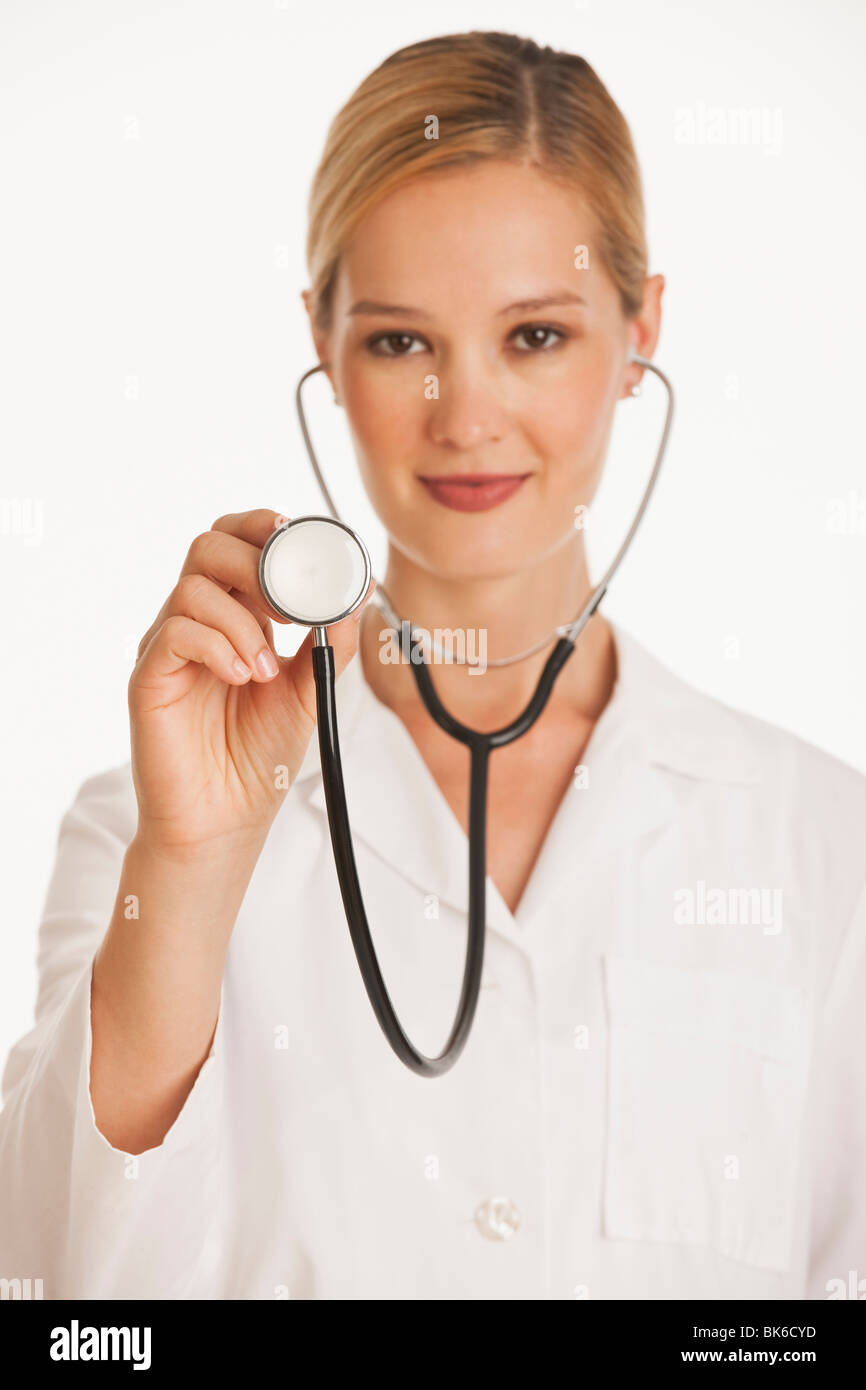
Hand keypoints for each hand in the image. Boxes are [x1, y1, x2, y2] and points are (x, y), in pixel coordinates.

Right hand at [128, 508, 373, 856]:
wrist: (228, 819)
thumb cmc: (258, 756)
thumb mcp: (311, 690)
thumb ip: (332, 640)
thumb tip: (359, 590)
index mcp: (236, 614)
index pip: (238, 542)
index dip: (267, 529)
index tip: (305, 545)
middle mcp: (198, 622)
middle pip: (209, 546)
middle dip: (255, 561)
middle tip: (288, 607)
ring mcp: (169, 647)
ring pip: (193, 587)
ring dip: (243, 622)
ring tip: (265, 670)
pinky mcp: (150, 678)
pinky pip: (174, 633)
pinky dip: (217, 646)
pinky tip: (241, 676)